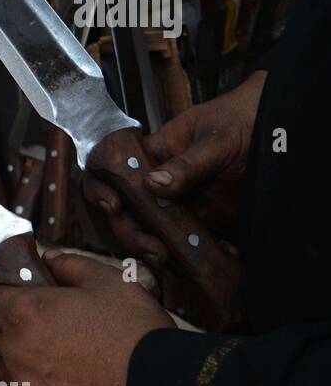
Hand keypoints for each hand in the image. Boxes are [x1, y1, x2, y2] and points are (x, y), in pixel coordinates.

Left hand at [0, 251, 173, 385]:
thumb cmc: (138, 334)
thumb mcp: (112, 283)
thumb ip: (72, 266)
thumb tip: (48, 260)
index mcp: (26, 315)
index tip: (17, 298)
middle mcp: (16, 354)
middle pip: (4, 336)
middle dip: (23, 330)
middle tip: (62, 331)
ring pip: (18, 371)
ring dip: (36, 365)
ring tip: (79, 367)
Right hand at [84, 71, 264, 266]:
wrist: (284, 129)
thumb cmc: (247, 119)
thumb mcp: (219, 137)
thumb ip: (188, 162)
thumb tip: (153, 185)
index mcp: (156, 154)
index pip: (113, 170)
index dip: (101, 189)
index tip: (112, 207)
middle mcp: (162, 183)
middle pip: (128, 210)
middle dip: (130, 232)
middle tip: (150, 249)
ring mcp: (182, 205)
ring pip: (151, 232)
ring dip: (152, 249)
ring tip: (166, 262)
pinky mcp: (205, 224)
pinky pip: (185, 245)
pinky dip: (184, 259)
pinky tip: (191, 266)